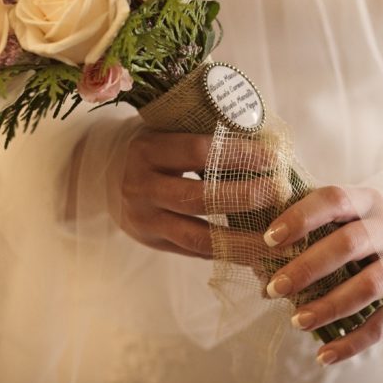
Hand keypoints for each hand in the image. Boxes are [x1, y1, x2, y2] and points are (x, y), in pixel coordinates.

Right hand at [118, 129, 276, 257]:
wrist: (101, 171)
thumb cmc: (150, 144)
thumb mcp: (165, 129)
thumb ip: (204, 135)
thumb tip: (267, 141)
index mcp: (148, 149)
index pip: (198, 152)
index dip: (238, 155)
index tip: (273, 157)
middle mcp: (141, 186)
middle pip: (200, 197)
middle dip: (246, 196)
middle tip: (281, 192)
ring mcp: (144, 219)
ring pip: (198, 237)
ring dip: (242, 240)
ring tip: (276, 238)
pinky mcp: (151, 242)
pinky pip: (194, 252)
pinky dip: (227, 253)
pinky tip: (256, 252)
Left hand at [262, 186, 382, 364]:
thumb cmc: (363, 247)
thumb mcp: (343, 229)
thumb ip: (306, 238)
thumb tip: (257, 267)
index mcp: (368, 200)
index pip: (334, 199)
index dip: (300, 217)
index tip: (269, 240)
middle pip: (349, 243)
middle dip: (307, 267)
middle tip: (274, 288)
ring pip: (368, 285)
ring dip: (328, 306)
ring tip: (296, 321)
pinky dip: (351, 342)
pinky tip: (324, 355)